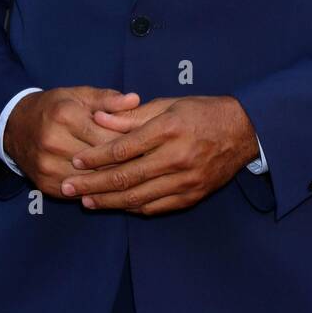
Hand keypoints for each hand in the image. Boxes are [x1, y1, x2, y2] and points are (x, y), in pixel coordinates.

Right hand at [3, 85, 140, 198]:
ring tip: (137, 181)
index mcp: (66, 116)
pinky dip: (97, 192)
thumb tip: (135, 100)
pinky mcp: (45, 184)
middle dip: (128, 164)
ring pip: (91, 181)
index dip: (133, 143)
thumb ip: (108, 99)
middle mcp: (54, 142)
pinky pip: (78, 193)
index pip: (107, 136)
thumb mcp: (79, 94)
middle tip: (151, 166)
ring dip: (114, 182)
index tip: (153, 147)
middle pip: (101, 161)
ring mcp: (48, 166)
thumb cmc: (54, 107)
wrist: (14, 126)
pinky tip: (114, 191)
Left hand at [59, 95, 260, 214]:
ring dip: (108, 201)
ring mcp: (185, 181)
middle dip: (92, 184)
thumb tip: (98, 117)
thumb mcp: (168, 104)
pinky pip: (155, 207)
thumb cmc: (202, 112)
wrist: (243, 132)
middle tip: (68, 187)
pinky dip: (132, 207)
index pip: (123, 148)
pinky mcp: (191, 196)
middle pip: (126, 177)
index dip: (96, 157)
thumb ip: (132, 115)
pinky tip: (115, 205)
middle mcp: (177, 157)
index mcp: (169, 129)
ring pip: (138, 197)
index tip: (76, 161)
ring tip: (85, 201)